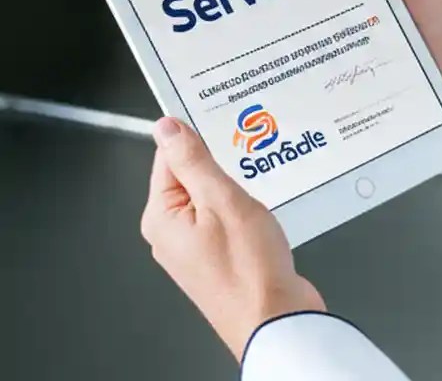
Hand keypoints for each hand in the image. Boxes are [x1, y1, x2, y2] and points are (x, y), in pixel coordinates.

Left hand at [141, 118, 324, 360]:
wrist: (275, 319)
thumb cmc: (249, 270)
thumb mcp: (223, 200)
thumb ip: (194, 161)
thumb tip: (167, 128)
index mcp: (161, 217)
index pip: (169, 158)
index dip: (199, 141)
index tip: (225, 132)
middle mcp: (171, 233)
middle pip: (193, 178)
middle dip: (224, 169)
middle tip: (249, 170)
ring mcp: (195, 248)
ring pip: (214, 199)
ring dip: (238, 192)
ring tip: (259, 197)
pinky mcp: (218, 258)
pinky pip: (227, 220)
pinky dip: (245, 212)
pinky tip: (263, 218)